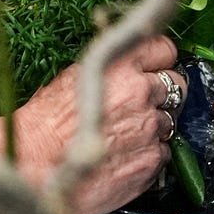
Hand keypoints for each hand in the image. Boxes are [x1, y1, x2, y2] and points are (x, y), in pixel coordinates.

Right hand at [16, 35, 180, 213]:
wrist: (36, 164)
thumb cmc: (46, 122)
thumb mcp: (74, 76)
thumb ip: (110, 68)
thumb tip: (127, 66)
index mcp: (121, 65)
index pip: (164, 50)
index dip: (159, 60)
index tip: (155, 68)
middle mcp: (140, 92)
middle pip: (177, 84)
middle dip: (163, 94)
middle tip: (143, 105)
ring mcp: (150, 127)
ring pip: (170, 120)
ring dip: (155, 126)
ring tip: (127, 134)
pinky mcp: (151, 160)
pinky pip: (163, 152)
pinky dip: (149, 153)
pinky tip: (125, 155)